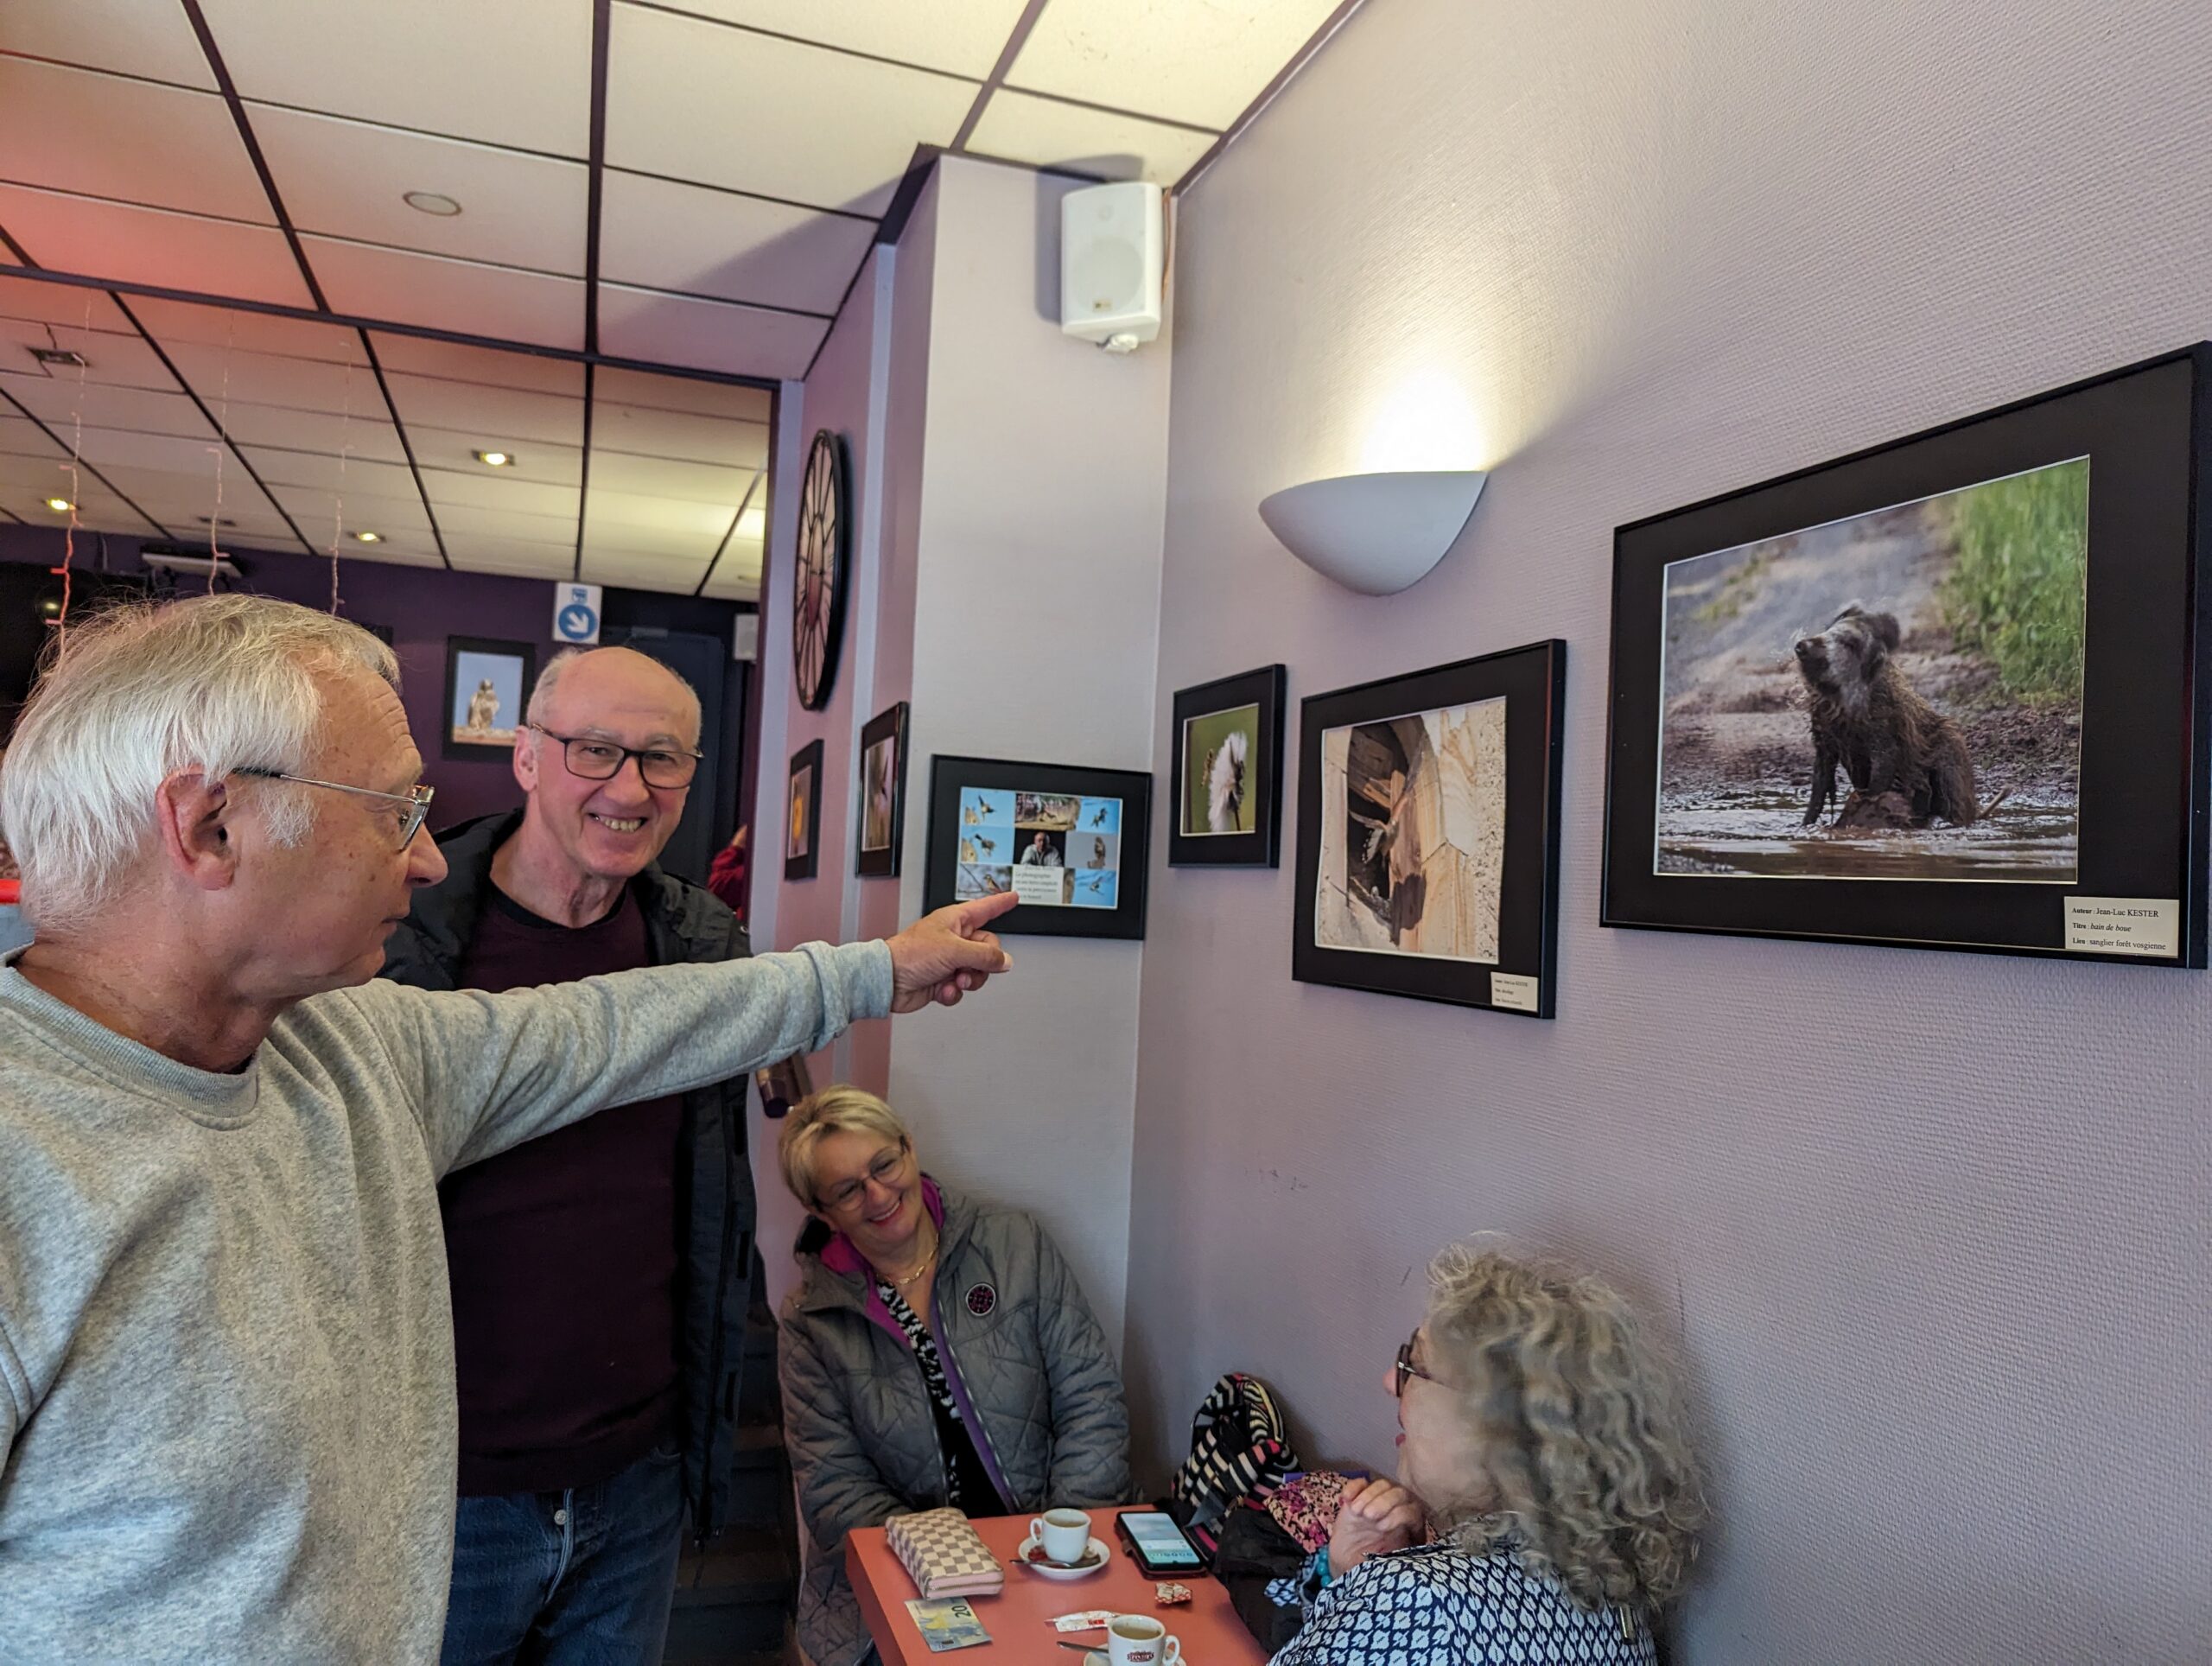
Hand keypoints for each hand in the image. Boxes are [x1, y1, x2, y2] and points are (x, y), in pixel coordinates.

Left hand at [884, 891, 1016, 1011]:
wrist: (888, 981)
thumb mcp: (954, 950)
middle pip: (987, 949)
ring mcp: (948, 961)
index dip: (1001, 903)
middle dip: (983, 964)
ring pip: (977, 972)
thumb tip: (1004, 961)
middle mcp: (953, 939)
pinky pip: (962, 987)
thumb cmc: (910, 955)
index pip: (985, 908)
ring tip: (955, 980)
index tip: (1014, 898)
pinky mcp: (942, 980)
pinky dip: (954, 992)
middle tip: (972, 968)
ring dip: (969, 980)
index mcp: (955, 921)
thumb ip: (985, 956)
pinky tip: (943, 989)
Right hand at [1326, 1477, 1423, 1577]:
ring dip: (1370, 1494)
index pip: (1412, 1511)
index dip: (1399, 1515)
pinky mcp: (1359, 1498)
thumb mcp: (1387, 1566)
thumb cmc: (1373, 1568)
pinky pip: (1360, 1483)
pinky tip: (1346, 1498)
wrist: (1349, 1565)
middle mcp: (1397, 1511)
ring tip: (1358, 1511)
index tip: (1382, 1528)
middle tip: (1369, 1517)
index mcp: (1410, 1529)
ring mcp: (1377, 1503)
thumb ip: (1397, 1556)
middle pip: (1399, 1493)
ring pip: (1382, 1485)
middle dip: (1384, 1502)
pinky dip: (1353, 1487)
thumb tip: (1402, 1553)